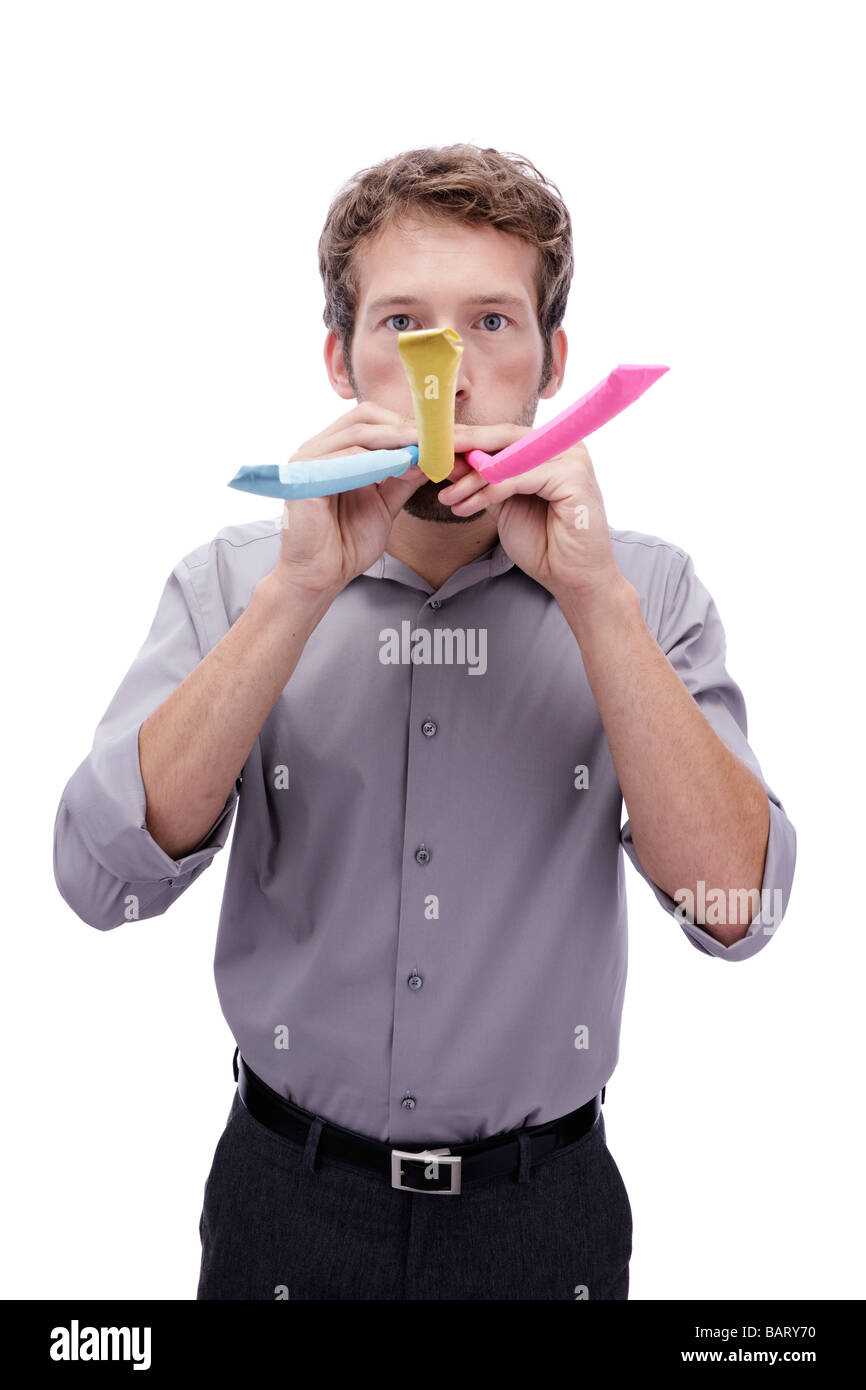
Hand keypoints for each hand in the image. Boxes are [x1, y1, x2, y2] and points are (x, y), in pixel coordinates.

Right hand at [273, 402, 425, 597]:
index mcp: (334, 452)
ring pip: (357, 433)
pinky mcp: (303, 477)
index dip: (405, 425)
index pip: (371, 421)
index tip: (440, 436)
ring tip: (426, 450)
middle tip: (437, 438)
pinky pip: (345, 458)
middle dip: (403, 427)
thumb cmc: (346, 544)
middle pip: (364, 417)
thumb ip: (402, 479)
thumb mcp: (384, 505)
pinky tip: (403, 466)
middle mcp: (318, 450)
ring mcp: (307, 461)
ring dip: (396, 440)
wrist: (321, 578)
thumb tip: (431, 457)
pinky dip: (377, 459)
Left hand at [441, 423, 624, 599]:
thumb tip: (448, 460)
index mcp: (550, 447)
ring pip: (508, 460)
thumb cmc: (543, 544)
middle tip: (431, 456)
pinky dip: (488, 492)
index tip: (433, 447)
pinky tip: (466, 507)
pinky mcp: (573, 476)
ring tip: (447, 497)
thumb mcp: (502, 504)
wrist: (572, 578)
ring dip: (472, 479)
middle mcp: (564, 446)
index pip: (503, 436)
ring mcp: (572, 459)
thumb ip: (481, 480)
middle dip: (465, 447)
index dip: (468, 440)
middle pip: (505, 438)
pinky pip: (518, 478)